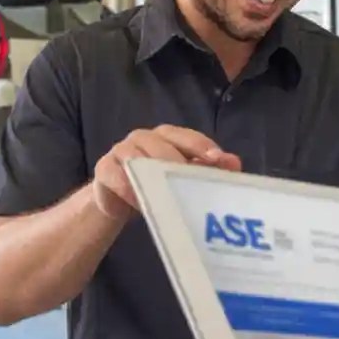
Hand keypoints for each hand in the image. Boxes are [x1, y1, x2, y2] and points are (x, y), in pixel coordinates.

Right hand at [92, 125, 241, 220]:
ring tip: (166, 192)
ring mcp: (121, 151)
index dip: (201, 146)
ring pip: (136, 156)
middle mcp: (144, 138)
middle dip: (177, 161)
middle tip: (191, 179)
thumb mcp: (182, 179)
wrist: (118, 202)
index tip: (218, 159)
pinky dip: (126, 187)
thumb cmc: (155, 185)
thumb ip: (207, 170)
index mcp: (167, 137)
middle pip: (161, 144)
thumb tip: (234, 164)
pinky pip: (114, 174)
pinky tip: (139, 201)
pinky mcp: (104, 169)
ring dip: (151, 174)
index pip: (186, 136)